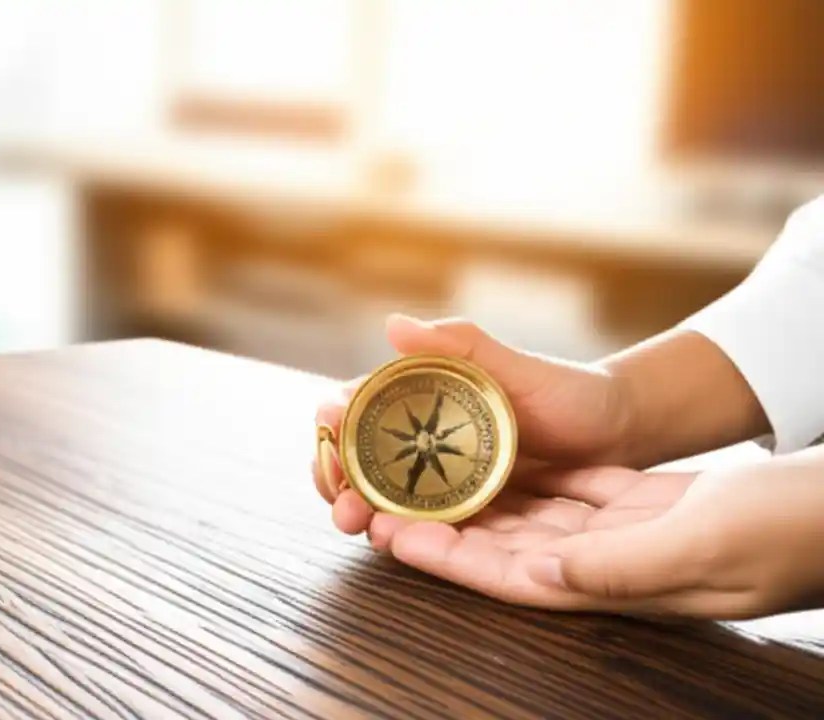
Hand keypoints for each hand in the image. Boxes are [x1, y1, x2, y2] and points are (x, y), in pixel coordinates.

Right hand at [313, 315, 633, 533]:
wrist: (621, 437)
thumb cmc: (571, 390)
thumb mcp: (518, 365)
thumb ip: (461, 344)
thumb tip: (392, 323)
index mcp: (420, 398)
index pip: (356, 407)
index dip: (332, 419)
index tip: (326, 427)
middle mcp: (419, 440)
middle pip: (355, 459)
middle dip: (333, 477)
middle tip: (339, 497)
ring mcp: (438, 481)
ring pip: (379, 497)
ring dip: (357, 511)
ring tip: (358, 525)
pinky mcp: (463, 516)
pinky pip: (421, 527)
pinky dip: (398, 534)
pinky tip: (391, 542)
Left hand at [369, 452, 823, 618]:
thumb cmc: (789, 535)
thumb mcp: (703, 546)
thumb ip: (620, 565)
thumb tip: (542, 574)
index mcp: (614, 584)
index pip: (508, 577)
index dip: (447, 559)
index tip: (391, 535)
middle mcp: (605, 564)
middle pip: (502, 548)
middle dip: (442, 527)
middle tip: (383, 498)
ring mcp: (620, 535)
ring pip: (527, 517)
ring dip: (473, 497)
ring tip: (420, 472)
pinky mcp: (637, 505)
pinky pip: (565, 490)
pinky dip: (526, 471)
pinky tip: (490, 451)